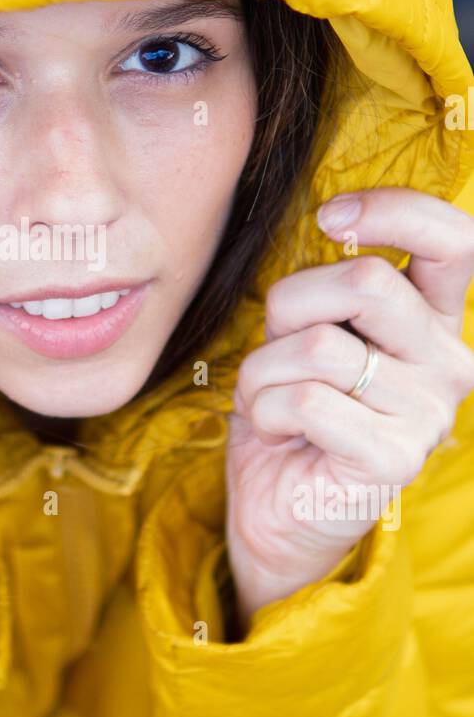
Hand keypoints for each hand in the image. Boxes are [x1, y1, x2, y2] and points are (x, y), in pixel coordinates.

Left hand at [226, 187, 473, 633]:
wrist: (276, 507)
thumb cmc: (291, 408)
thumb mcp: (307, 329)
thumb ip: (331, 287)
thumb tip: (338, 221)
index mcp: (432, 318)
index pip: (451, 239)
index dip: (394, 209)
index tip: (332, 217)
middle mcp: (447, 361)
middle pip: (368, 281)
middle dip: (292, 304)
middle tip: (276, 345)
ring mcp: (428, 412)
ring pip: (322, 346)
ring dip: (265, 369)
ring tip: (268, 399)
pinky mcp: (394, 459)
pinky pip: (308, 402)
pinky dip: (266, 410)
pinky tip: (276, 433)